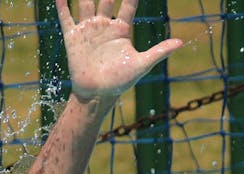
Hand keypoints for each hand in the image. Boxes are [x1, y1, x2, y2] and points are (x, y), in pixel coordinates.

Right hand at [56, 0, 182, 100]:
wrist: (97, 94)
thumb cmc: (121, 81)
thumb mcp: (142, 64)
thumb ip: (159, 51)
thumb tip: (181, 42)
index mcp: (122, 30)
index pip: (128, 5)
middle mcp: (105, 25)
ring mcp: (88, 29)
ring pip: (86, 3)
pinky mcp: (73, 37)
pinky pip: (66, 17)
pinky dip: (62, 5)